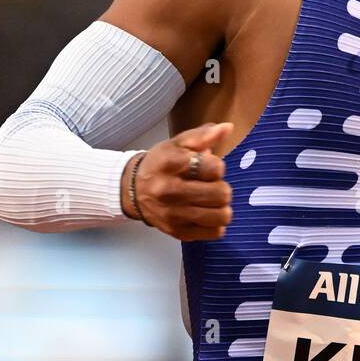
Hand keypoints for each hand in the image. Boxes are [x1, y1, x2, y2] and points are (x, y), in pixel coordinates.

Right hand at [122, 122, 233, 240]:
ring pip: (221, 216)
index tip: (208, 167)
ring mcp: (173, 215)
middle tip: (212, 185)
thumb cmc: (162, 163)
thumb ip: (203, 135)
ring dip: (222, 207)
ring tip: (212, 200)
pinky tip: (206, 213)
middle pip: (221, 194)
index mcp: (171, 164)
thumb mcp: (178, 143)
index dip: (217, 167)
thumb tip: (228, 128)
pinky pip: (214, 232)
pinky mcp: (177, 232)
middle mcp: (169, 191)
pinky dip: (216, 223)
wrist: (132, 190)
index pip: (215, 168)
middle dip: (222, 187)